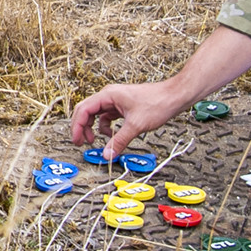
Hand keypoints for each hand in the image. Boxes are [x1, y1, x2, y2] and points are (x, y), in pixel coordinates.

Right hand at [71, 77, 189, 159]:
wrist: (174, 96)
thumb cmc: (157, 103)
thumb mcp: (136, 125)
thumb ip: (119, 141)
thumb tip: (107, 154)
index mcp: (108, 95)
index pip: (83, 110)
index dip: (77, 127)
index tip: (77, 141)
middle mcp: (109, 96)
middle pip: (87, 111)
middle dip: (82, 127)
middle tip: (80, 142)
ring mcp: (116, 101)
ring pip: (97, 115)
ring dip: (93, 128)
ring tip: (95, 141)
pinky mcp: (123, 106)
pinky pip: (107, 117)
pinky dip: (106, 127)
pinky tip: (112, 135)